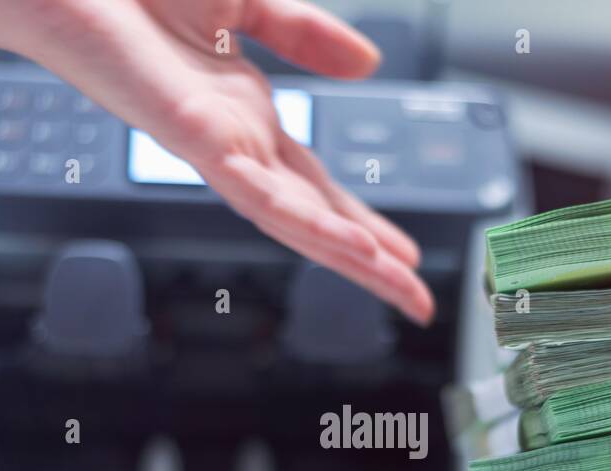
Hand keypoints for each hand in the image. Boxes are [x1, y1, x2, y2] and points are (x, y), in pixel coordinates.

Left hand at [0, 0, 434, 323]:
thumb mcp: (245, 3)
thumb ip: (305, 35)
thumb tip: (368, 66)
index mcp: (243, 117)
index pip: (317, 187)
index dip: (363, 222)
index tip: (404, 253)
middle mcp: (232, 143)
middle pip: (314, 217)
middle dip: (369, 261)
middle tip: (418, 301)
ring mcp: (214, 148)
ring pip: (294, 222)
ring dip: (351, 259)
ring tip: (402, 291)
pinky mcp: (192, 140)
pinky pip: (259, 197)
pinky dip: (309, 227)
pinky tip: (349, 250)